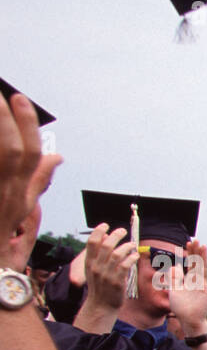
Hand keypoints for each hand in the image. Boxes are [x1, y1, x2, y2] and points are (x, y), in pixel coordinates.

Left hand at [0, 92, 60, 264]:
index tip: (19, 99)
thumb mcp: (25, 217)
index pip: (31, 158)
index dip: (27, 126)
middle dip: (5, 120)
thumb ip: (38, 182)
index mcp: (21, 199)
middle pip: (13, 153)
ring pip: (0, 159)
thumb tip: (57, 156)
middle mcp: (8, 198)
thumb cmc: (3, 251)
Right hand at [82, 223, 137, 311]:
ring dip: (126, 246)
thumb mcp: (93, 269)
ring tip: (132, 244)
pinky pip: (125, 266)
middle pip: (106, 245)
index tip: (106, 225)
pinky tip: (135, 255)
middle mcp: (96, 267)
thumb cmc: (99, 285)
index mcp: (89, 262)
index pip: (91, 242)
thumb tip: (103, 236)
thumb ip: (97, 253)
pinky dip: (131, 258)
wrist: (101, 305)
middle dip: (116, 235)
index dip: (98, 231)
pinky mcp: (117, 282)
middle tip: (123, 231)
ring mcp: (106, 274)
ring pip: (117, 254)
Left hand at [168, 239, 206, 335]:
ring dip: (204, 256)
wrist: (188, 319)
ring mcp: (204, 284)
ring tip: (203, 246)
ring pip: (205, 267)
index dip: (189, 253)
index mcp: (189, 278)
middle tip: (195, 240)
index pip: (190, 262)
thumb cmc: (180, 306)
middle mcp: (197, 279)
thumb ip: (174, 278)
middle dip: (196, 251)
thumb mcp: (173, 290)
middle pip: (198, 262)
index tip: (186, 243)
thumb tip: (176, 266)